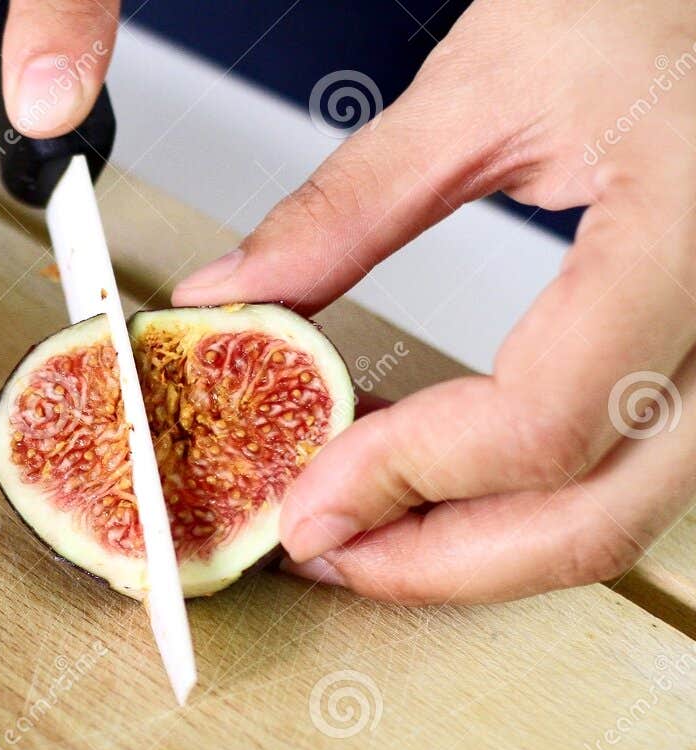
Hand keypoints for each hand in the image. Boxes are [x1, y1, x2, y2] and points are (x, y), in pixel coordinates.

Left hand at [172, 0, 695, 603]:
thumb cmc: (653, 1)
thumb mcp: (488, 80)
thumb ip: (348, 205)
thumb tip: (232, 294)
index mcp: (686, 229)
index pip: (542, 422)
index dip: (404, 479)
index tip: (302, 500)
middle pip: (593, 519)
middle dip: (435, 560)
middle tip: (320, 544)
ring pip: (620, 520)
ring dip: (479, 549)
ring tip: (364, 522)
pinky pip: (630, 478)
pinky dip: (525, 506)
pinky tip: (439, 481)